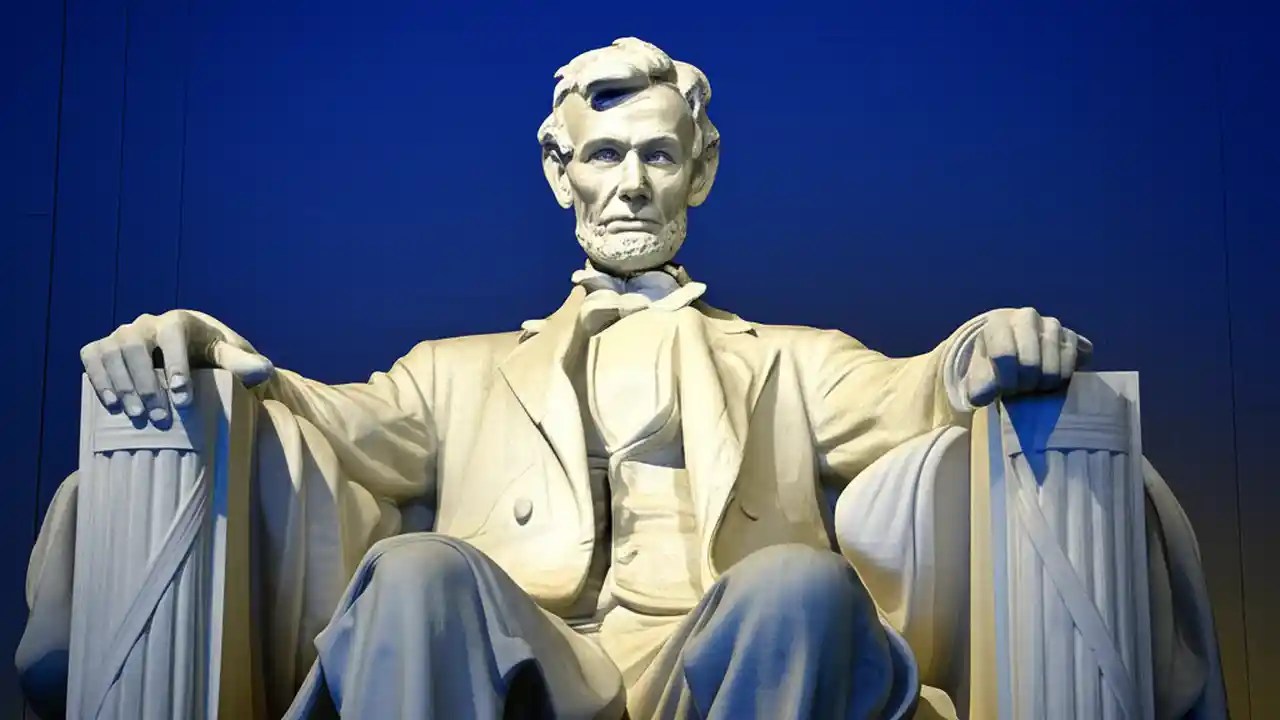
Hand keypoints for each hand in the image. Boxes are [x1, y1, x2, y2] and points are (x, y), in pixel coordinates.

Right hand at [80, 309, 273, 420]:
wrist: (189, 350)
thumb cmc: (212, 355)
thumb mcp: (231, 358)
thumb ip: (245, 363)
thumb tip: (264, 370)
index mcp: (179, 321)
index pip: (173, 335)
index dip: (176, 365)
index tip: (182, 397)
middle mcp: (146, 323)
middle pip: (136, 346)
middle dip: (147, 384)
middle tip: (160, 418)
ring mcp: (122, 334)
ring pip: (112, 352)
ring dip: (122, 385)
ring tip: (138, 416)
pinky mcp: (104, 347)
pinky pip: (92, 356)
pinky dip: (97, 377)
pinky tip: (111, 403)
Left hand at [963, 307, 1091, 407]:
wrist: (1014, 350)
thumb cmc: (994, 364)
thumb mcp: (979, 376)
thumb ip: (978, 387)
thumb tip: (982, 397)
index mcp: (997, 322)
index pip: (1004, 355)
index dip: (1007, 380)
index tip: (1006, 389)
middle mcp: (1026, 317)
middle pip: (1030, 363)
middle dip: (1026, 384)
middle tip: (1022, 388)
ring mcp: (1050, 323)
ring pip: (1053, 365)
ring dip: (1044, 383)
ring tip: (1035, 386)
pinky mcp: (1070, 335)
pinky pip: (1071, 362)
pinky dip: (1063, 378)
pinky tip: (1051, 381)